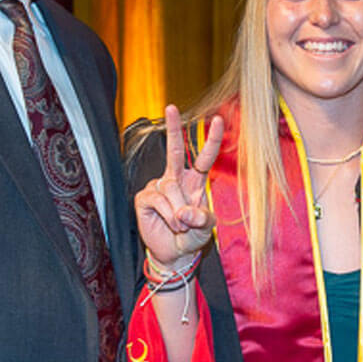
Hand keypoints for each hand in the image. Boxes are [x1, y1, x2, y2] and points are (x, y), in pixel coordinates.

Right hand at [134, 105, 223, 267]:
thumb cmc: (192, 237)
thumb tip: (185, 211)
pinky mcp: (145, 198)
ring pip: (171, 189)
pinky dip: (167, 215)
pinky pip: (158, 200)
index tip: (218, 120)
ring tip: (180, 226)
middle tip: (171, 107)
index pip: (203, 157)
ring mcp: (159, 187)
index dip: (211, 140)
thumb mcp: (205, 228)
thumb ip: (202, 219)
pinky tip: (169, 223)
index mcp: (194, 181)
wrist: (175, 254)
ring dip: (178, 212)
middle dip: (173, 128)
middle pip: (174, 150)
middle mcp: (176, 179)